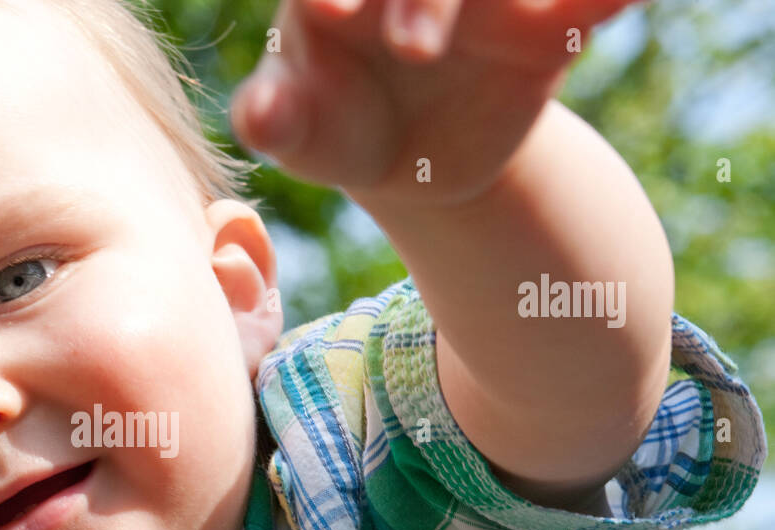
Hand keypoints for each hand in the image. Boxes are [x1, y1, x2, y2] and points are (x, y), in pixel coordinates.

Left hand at [230, 0, 641, 205]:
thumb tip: (260, 116)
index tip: (335, 10)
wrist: (408, 156)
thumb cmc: (334, 130)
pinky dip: (604, 0)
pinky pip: (585, 3)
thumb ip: (275, 119)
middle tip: (413, 52)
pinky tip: (627, 2)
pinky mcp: (548, 25)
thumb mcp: (300, 133)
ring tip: (543, 11)